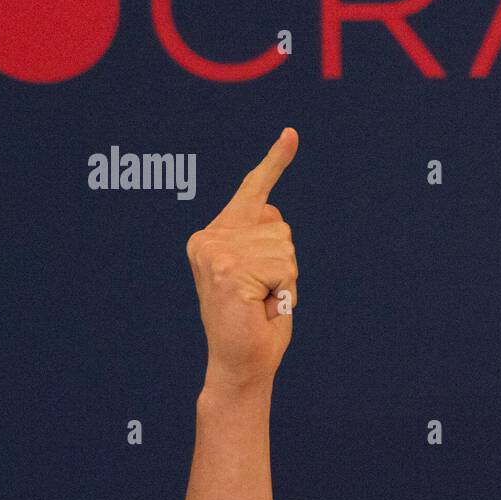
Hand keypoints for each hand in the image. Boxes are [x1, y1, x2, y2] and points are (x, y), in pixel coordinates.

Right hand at [185, 128, 299, 391]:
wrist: (240, 365)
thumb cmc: (255, 326)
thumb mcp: (261, 274)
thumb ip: (261, 241)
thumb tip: (271, 213)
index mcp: (212, 237)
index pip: (252, 191)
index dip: (275, 162)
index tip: (292, 134)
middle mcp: (208, 238)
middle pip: (279, 226)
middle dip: (284, 265)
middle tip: (263, 296)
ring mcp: (215, 251)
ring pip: (284, 246)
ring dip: (284, 281)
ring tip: (261, 303)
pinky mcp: (226, 267)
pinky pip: (283, 266)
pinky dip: (283, 290)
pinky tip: (260, 306)